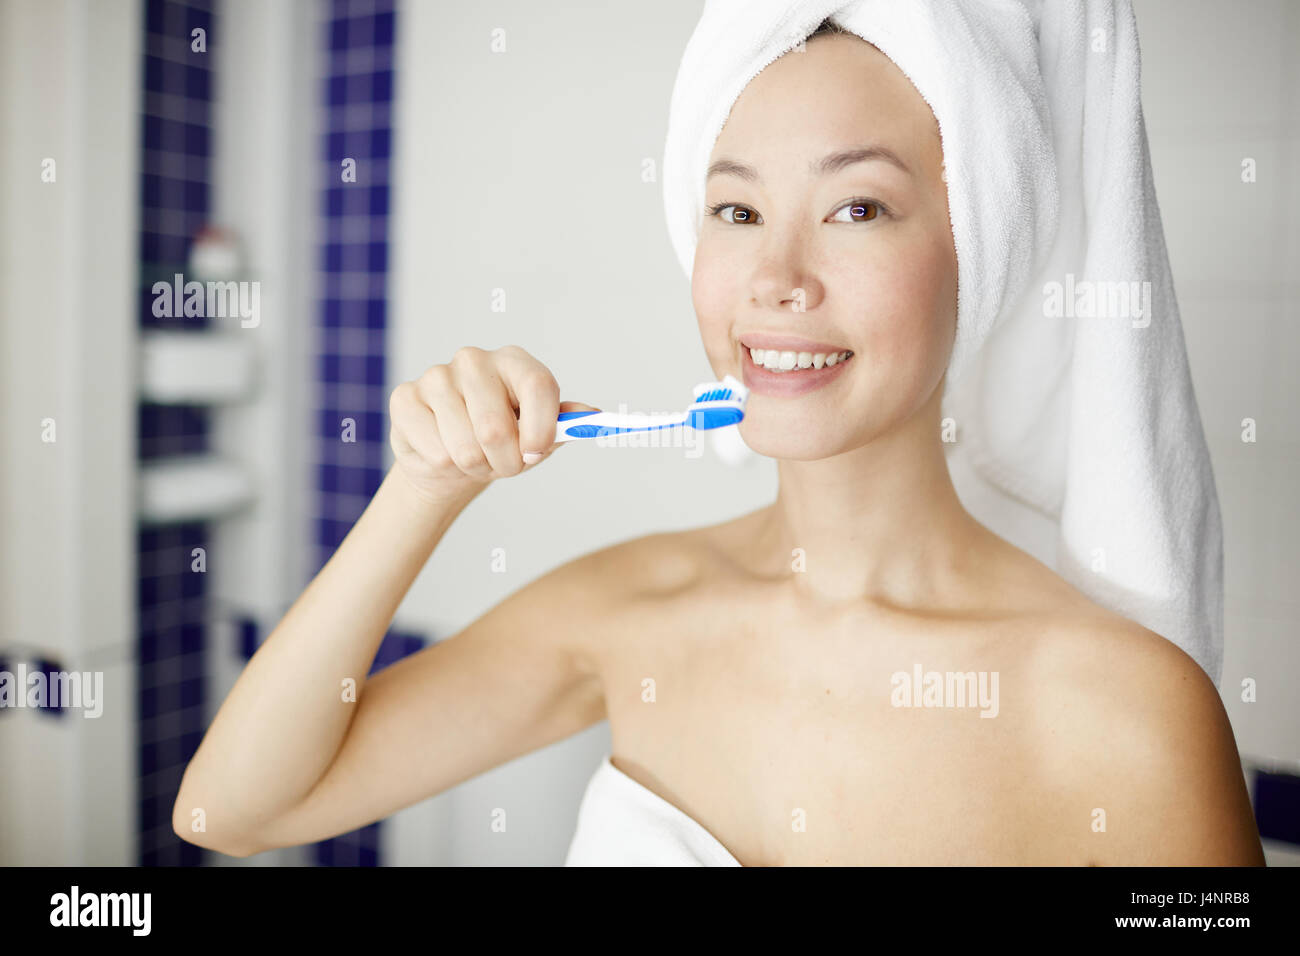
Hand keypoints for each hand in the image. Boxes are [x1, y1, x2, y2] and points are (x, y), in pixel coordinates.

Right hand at [388, 345, 598, 505]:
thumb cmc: (503, 443)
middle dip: (506, 462)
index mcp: (515, 362)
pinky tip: (443, 451)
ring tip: (475, 460)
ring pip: (465, 447)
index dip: (541, 427)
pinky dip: (444, 466)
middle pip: (496, 427)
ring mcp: (437, 376)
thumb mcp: (539, 436)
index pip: (538, 385)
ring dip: (476, 468)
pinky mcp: (405, 397)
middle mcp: (474, 360)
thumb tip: (591, 415)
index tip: (536, 454)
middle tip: (506, 465)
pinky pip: (435, 452)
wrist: (453, 458)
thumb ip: (564, 425)